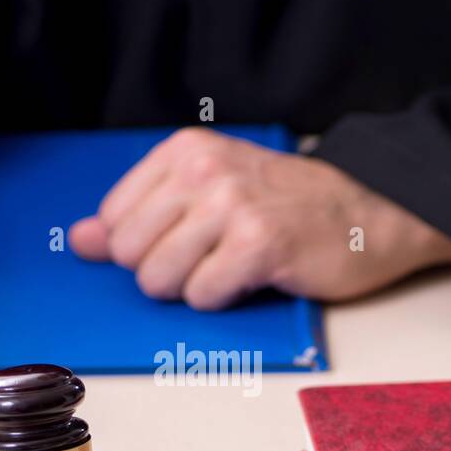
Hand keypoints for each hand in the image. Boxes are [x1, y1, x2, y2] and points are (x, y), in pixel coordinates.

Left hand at [69, 127, 450, 308]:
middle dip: (165, 272)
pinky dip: (224, 300)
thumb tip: (79, 242)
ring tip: (233, 266)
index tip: (187, 240)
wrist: (372, 210)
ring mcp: (231, 205)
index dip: (144, 246)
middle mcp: (203, 169)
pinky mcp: (259, 245)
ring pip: (160, 280)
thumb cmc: (289, 206)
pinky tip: (254, 277)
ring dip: (195, 288)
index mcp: (184, 150)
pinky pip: (203, 296)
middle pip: (130, 254)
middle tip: (213, 257)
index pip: (113, 220)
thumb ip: (139, 216)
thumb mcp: (207, 193)